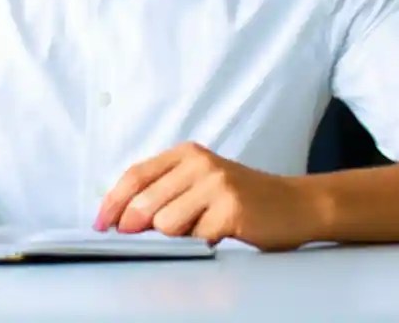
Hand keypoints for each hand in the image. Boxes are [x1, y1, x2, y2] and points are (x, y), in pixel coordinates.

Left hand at [94, 142, 322, 250]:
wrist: (298, 204)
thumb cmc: (243, 199)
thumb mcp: (201, 183)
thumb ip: (165, 192)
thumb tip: (122, 218)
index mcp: (187, 153)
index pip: (135, 175)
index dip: (113, 202)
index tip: (100, 224)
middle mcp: (199, 163)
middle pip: (144, 202)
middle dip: (135, 227)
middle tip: (139, 238)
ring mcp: (216, 184)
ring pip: (166, 223)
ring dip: (176, 238)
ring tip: (199, 230)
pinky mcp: (232, 209)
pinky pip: (196, 238)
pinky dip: (201, 244)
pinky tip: (218, 235)